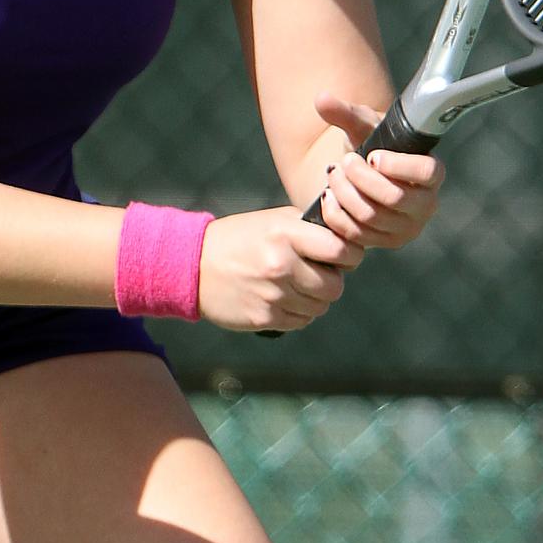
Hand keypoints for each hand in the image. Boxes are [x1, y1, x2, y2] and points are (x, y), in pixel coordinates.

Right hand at [197, 206, 362, 332]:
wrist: (192, 264)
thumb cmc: (239, 238)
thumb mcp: (273, 221)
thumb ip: (309, 228)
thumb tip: (346, 242)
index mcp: (285, 233)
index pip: (340, 251)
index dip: (349, 256)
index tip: (343, 257)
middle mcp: (281, 264)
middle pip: (335, 286)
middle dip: (331, 281)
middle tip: (318, 274)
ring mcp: (272, 294)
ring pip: (320, 307)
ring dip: (314, 299)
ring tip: (295, 285)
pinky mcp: (263, 318)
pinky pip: (300, 321)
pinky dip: (297, 313)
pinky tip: (281, 298)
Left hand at [312, 92, 444, 249]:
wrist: (362, 172)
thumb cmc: (370, 144)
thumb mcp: (361, 125)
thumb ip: (344, 113)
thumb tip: (321, 99)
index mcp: (431, 172)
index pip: (427, 172)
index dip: (399, 165)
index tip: (372, 155)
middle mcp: (425, 204)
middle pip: (394, 198)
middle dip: (361, 178)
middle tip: (343, 162)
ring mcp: (406, 228)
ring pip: (371, 217)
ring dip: (345, 193)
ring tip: (333, 174)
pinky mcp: (384, 243)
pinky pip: (357, 235)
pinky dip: (336, 214)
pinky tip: (328, 195)